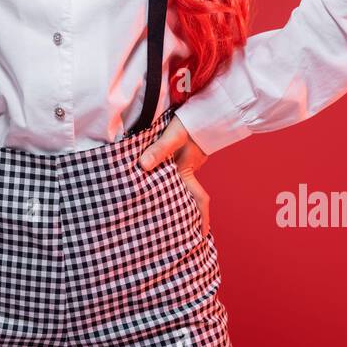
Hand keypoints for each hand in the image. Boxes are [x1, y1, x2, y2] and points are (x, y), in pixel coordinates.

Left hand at [136, 115, 210, 233]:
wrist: (203, 109)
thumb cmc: (190, 122)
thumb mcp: (174, 135)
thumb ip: (159, 150)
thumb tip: (143, 166)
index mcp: (187, 173)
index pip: (198, 202)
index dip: (201, 220)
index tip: (201, 237)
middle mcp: (186, 173)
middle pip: (187, 200)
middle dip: (184, 218)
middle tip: (175, 235)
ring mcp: (183, 166)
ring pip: (177, 189)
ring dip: (172, 201)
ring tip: (159, 215)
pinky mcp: (178, 158)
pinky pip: (170, 177)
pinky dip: (164, 185)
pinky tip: (153, 184)